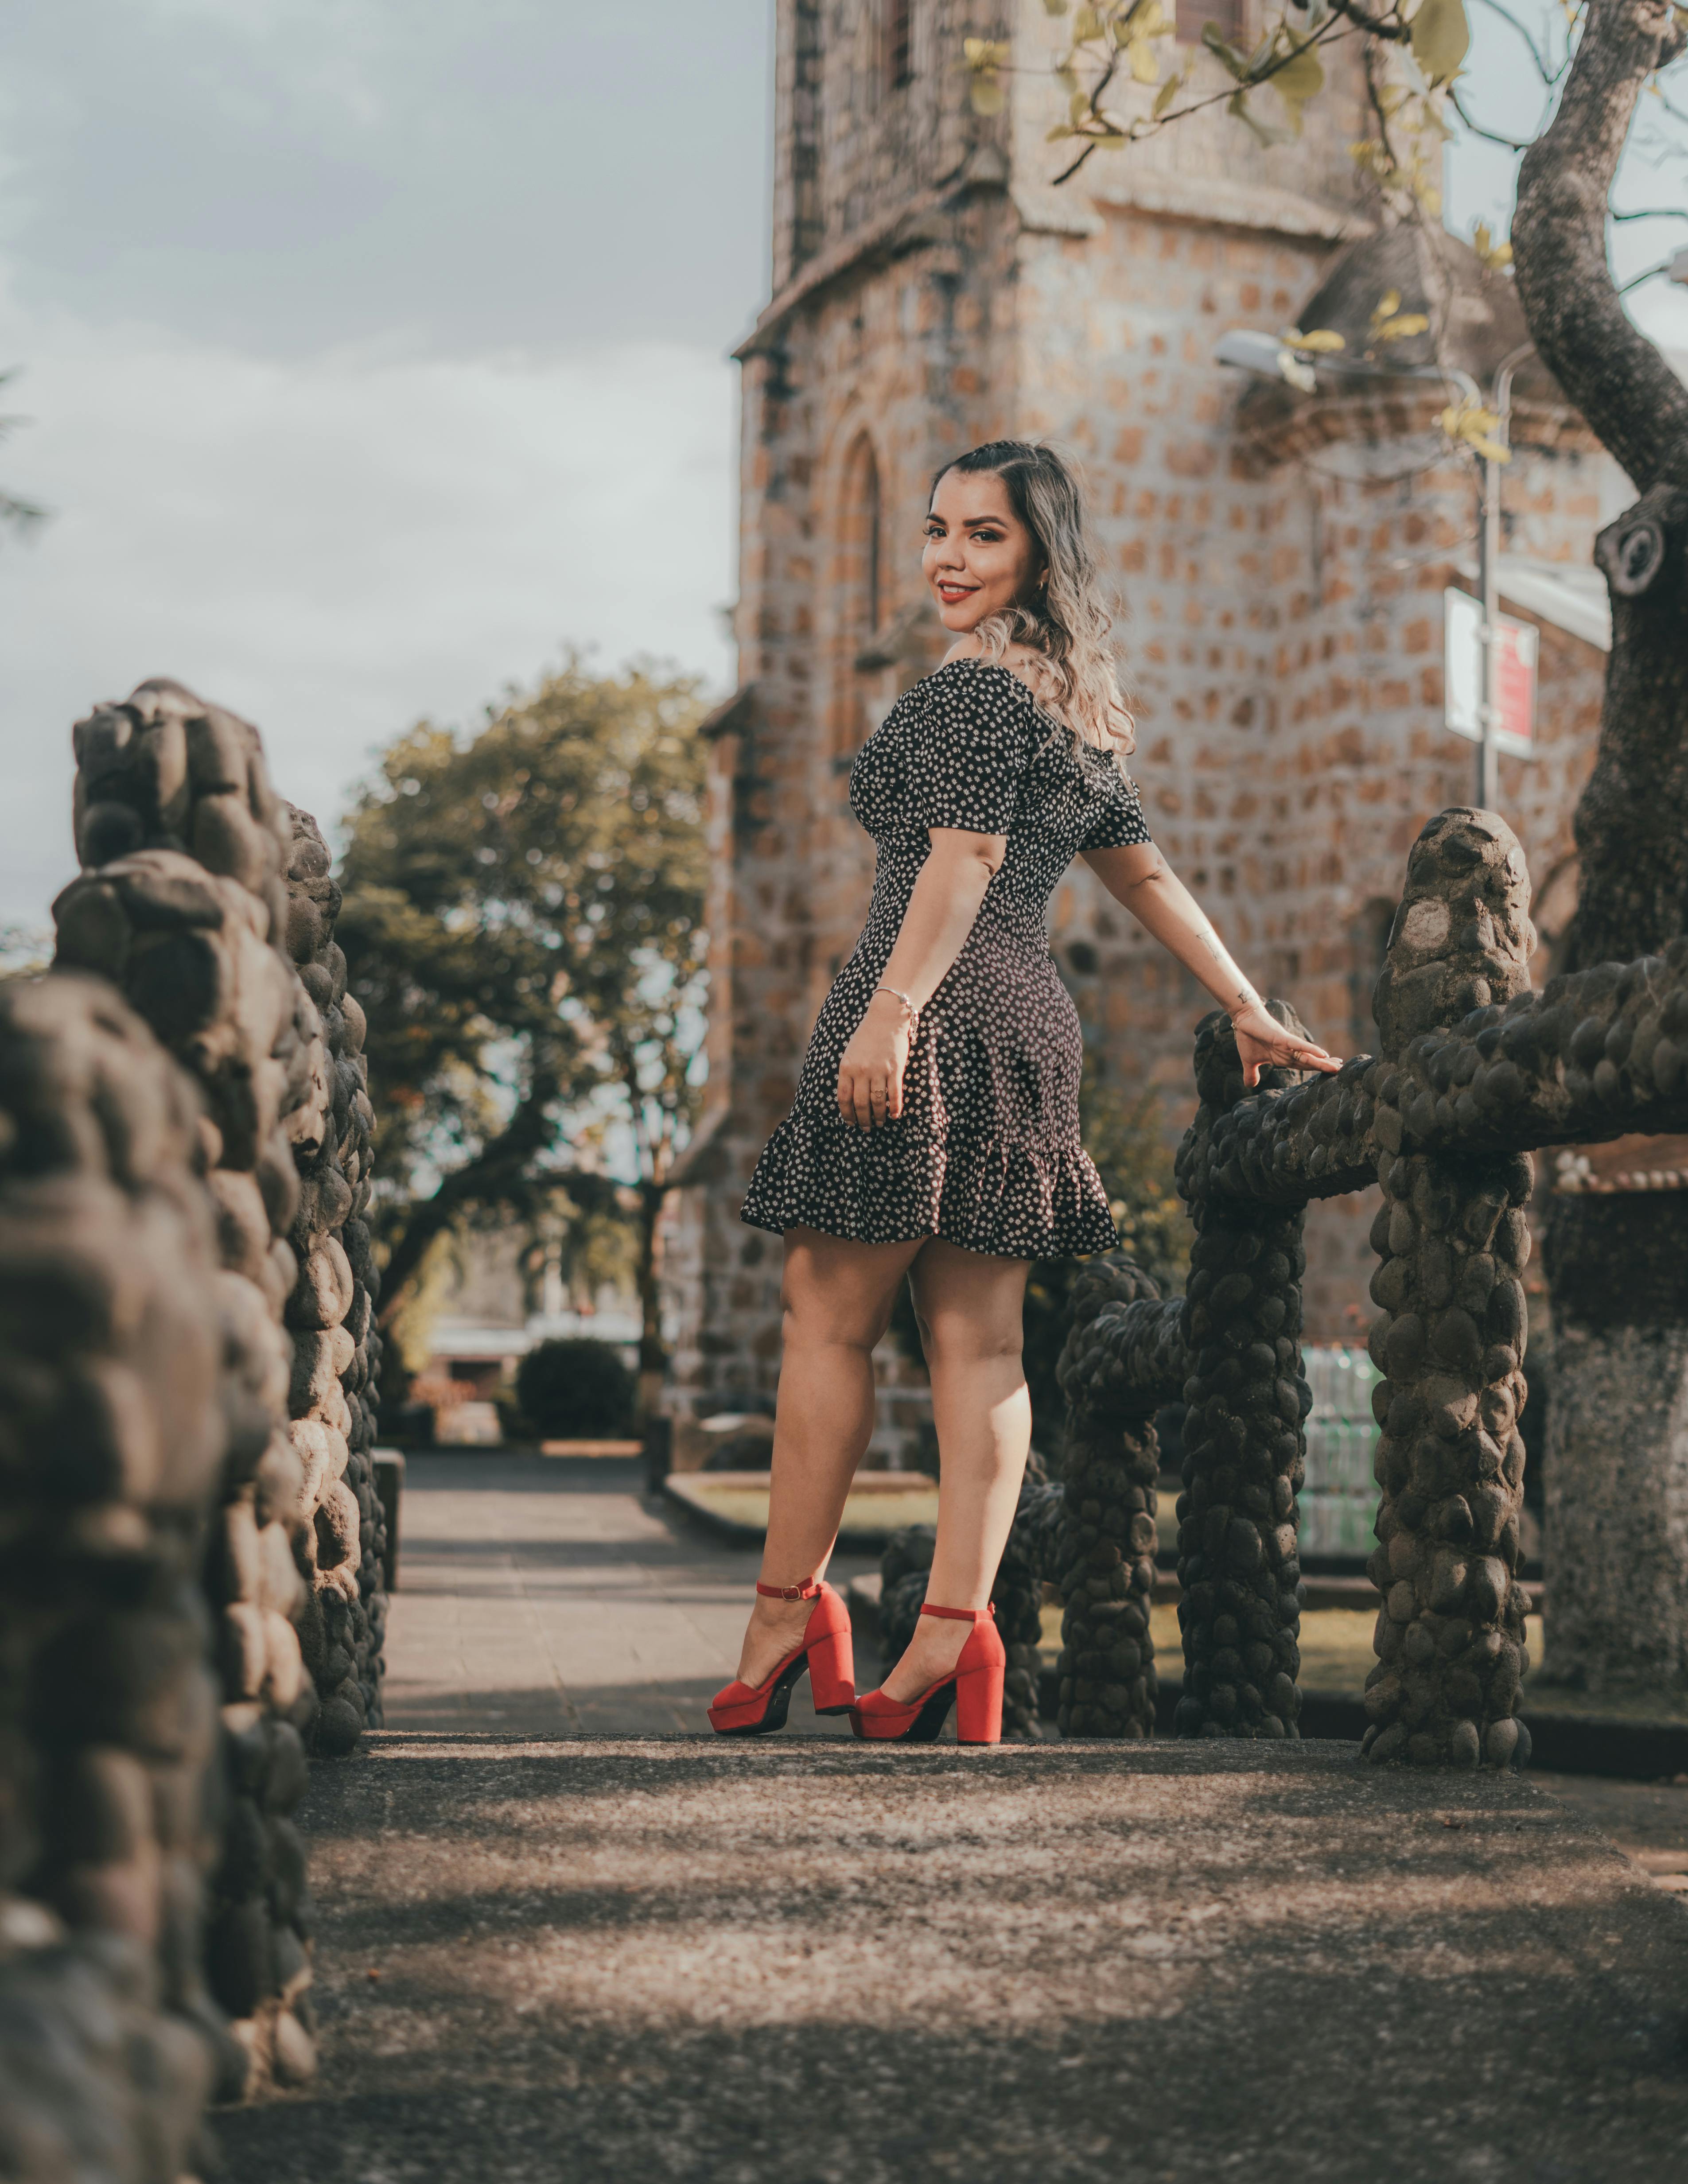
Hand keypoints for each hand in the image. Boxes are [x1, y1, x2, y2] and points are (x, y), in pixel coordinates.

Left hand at [837, 992, 911, 1128]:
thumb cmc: (867, 1036)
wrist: (886, 1017)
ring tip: (880, 1123)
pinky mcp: (895, 1069)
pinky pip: (894, 1094)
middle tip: (865, 1128)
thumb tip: (849, 1096)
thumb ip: (848, 1073)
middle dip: (862, 1120)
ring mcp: (878, 1070)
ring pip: (877, 1102)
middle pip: (860, 1103)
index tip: (849, 1122)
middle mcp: (861, 1071)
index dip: (846, 1114)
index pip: (843, 1097)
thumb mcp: (850, 1053)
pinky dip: (895, 1108)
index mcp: (846, 1067)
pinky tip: (895, 1115)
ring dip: (878, 1117)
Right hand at [1230, 1001, 1340, 1090]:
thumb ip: (1252, 1074)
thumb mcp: (1249, 1062)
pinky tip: (1324, 1054)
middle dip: (1325, 1066)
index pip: (1303, 1065)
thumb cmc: (1248, 1037)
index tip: (1329, 1071)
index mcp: (1282, 1058)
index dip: (1316, 1068)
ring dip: (1323, 1062)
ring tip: (1338, 1066)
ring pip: (1308, 1056)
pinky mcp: (1283, 1038)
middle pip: (1310, 1062)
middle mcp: (1288, 1052)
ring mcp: (1286, 1045)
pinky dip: (1311, 1050)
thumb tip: (1250, 1085)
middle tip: (1341, 1069)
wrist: (1243, 1019)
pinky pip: (1299, 1045)